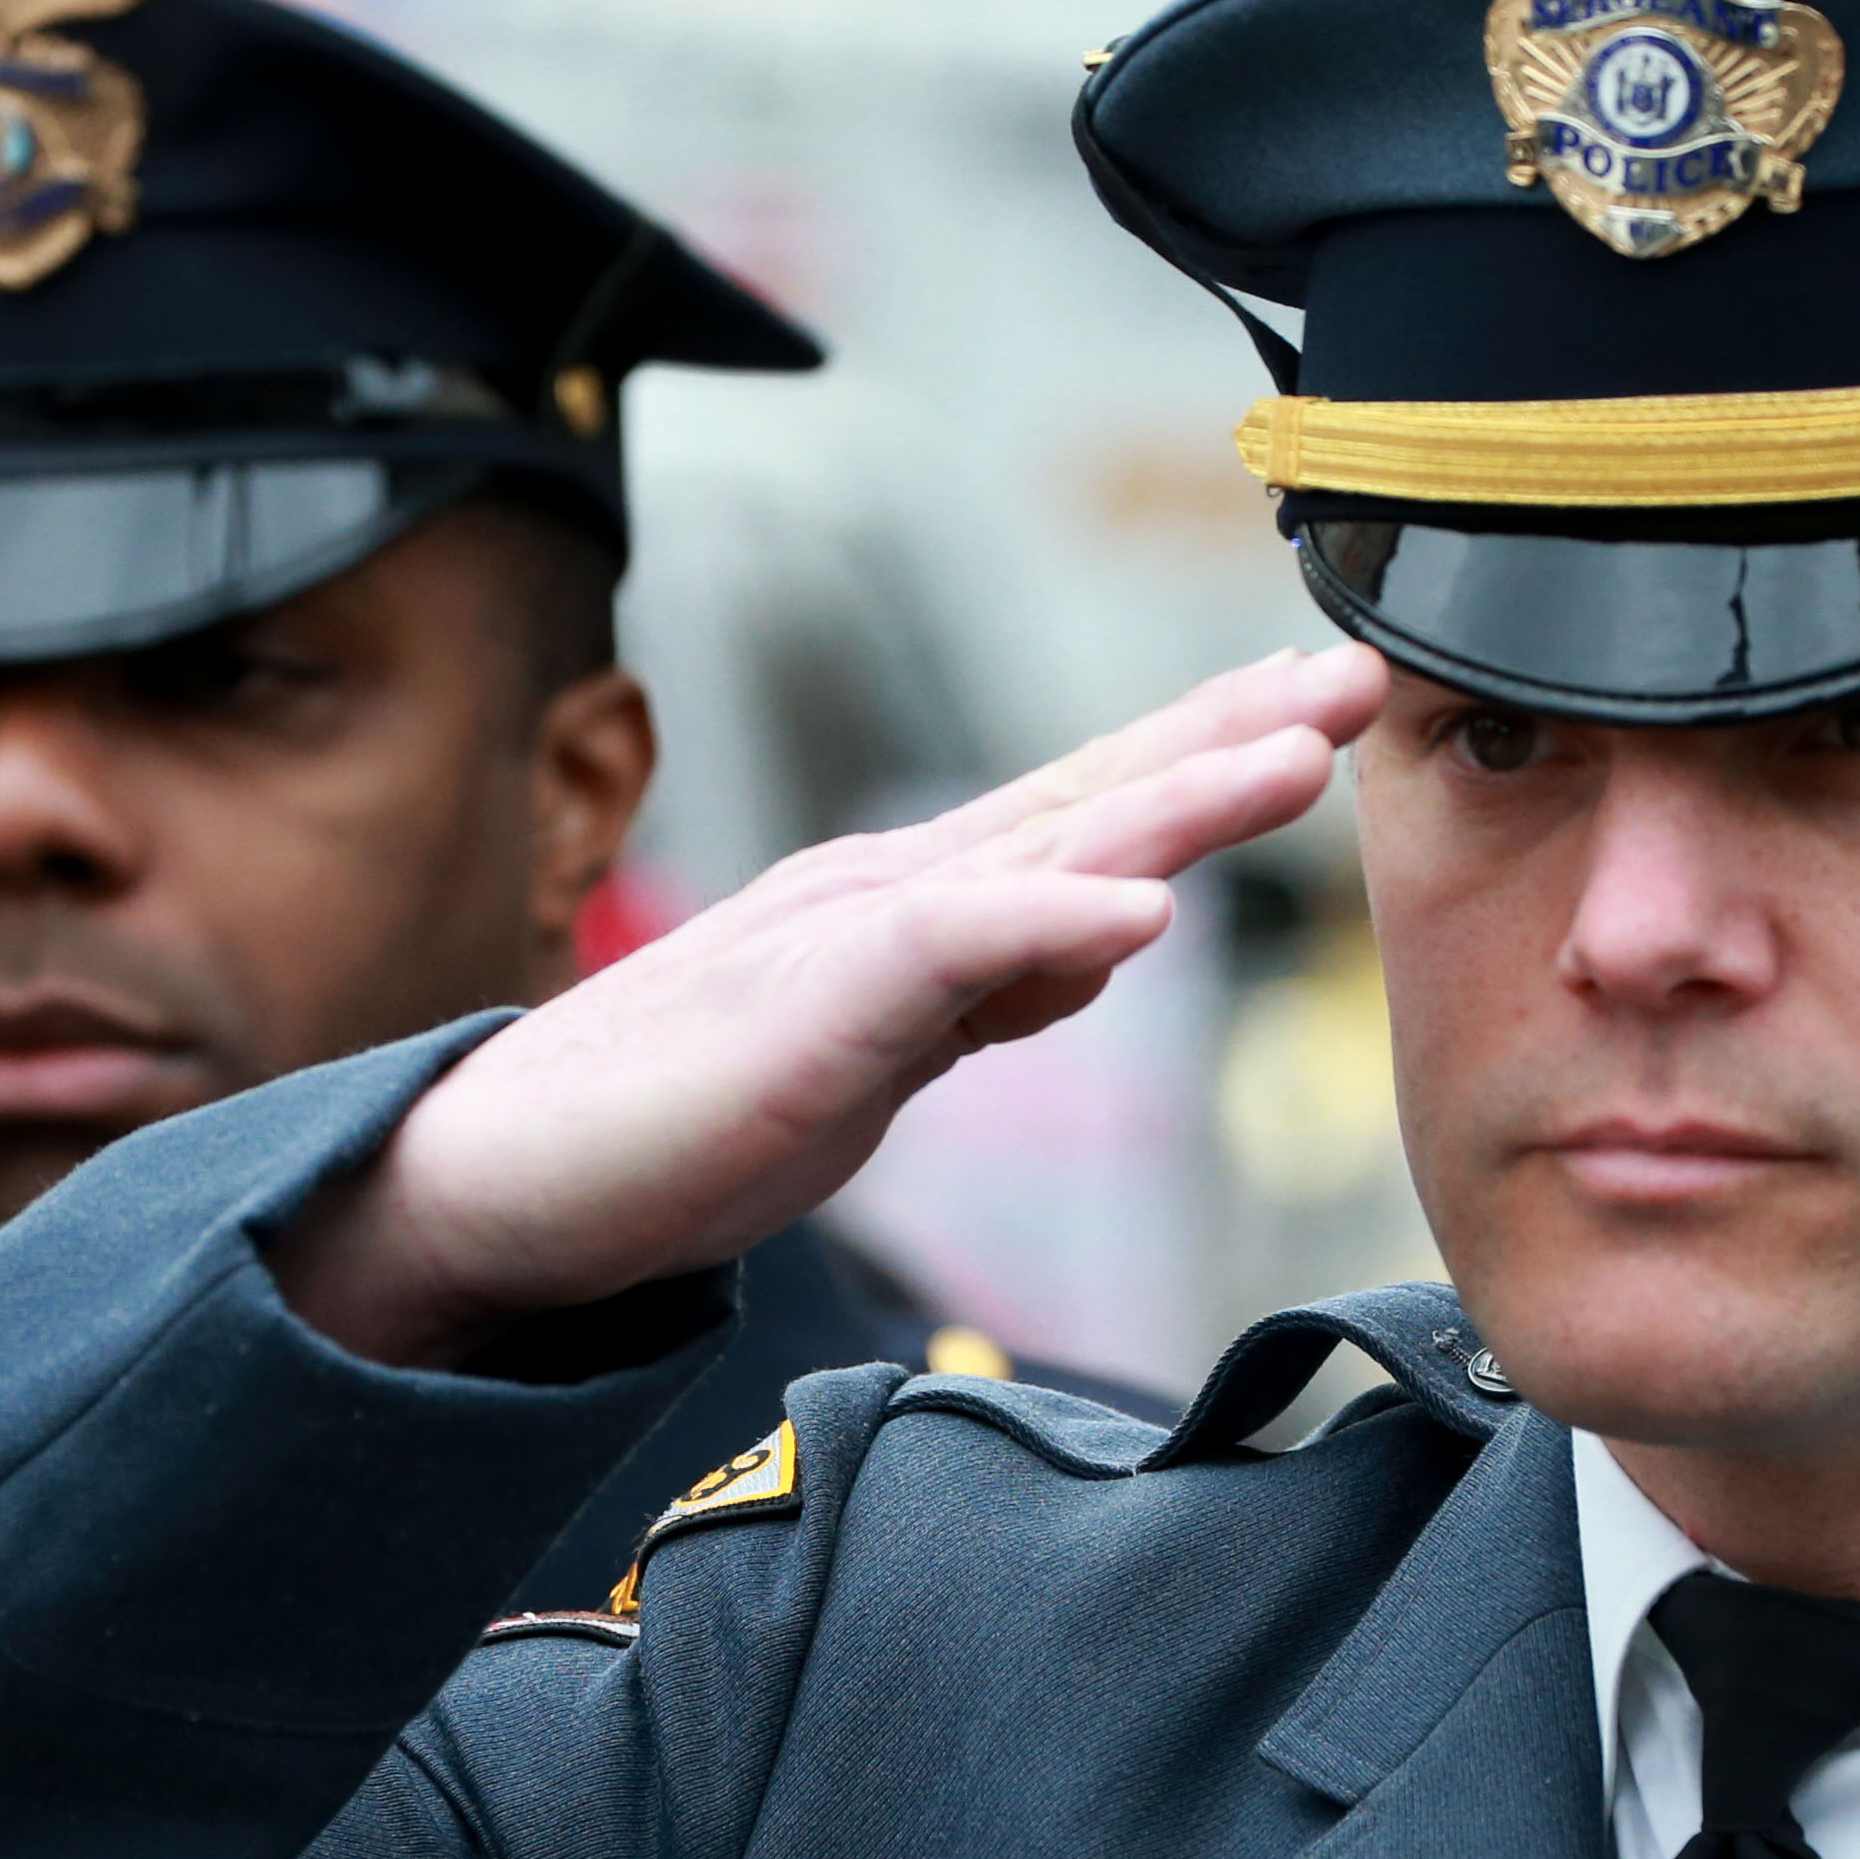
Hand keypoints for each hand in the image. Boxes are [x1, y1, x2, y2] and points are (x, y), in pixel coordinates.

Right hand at [275, 645, 1383, 1367]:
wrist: (499, 1184)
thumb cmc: (671, 1129)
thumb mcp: (873, 1057)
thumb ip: (982, 994)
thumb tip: (1097, 949)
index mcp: (912, 907)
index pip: (1086, 814)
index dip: (1206, 756)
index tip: (1320, 713)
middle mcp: (889, 891)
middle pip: (1087, 796)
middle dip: (1231, 734)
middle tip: (1360, 674)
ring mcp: (844, 940)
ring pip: (1039, 848)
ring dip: (1174, 796)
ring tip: (1294, 753)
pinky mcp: (803, 1013)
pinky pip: (943, 954)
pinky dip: (1044, 923)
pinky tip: (1134, 913)